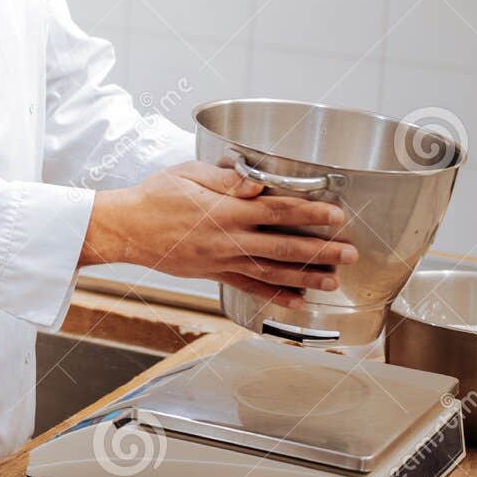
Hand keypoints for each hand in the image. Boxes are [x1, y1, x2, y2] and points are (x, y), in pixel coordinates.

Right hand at [79, 160, 356, 302]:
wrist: (126, 228)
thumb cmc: (155, 195)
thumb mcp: (189, 174)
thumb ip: (227, 180)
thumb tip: (258, 184)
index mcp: (225, 210)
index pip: (278, 211)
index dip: (310, 213)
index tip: (336, 214)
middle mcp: (228, 239)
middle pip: (283, 246)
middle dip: (321, 250)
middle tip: (350, 253)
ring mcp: (222, 261)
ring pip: (272, 273)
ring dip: (306, 278)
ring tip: (334, 281)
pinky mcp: (214, 274)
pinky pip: (249, 288)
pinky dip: (275, 297)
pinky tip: (296, 302)